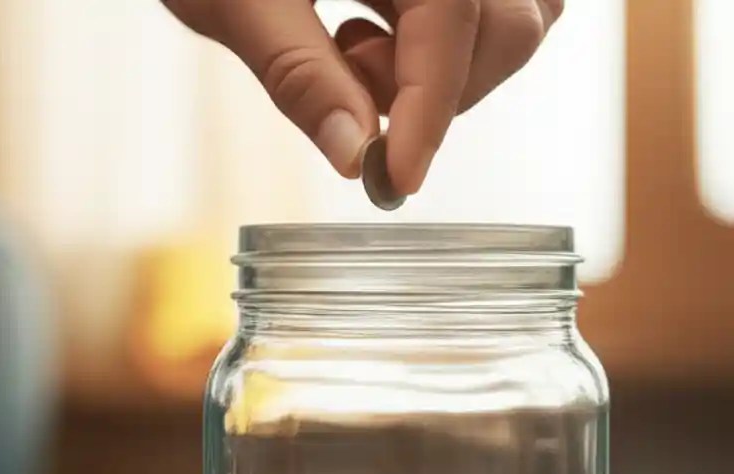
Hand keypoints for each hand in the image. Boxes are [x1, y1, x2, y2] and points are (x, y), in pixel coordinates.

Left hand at [165, 0, 562, 193]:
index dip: (430, 107)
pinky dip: (447, 43)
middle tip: (350, 89)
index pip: (454, 19)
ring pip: (517, 20)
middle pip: (507, 25)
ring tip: (352, 50)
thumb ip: (299, 74)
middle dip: (438, 89)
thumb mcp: (236, 3)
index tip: (397, 177)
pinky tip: (368, 35)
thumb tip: (354, 155)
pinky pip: (494, 8)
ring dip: (447, 67)